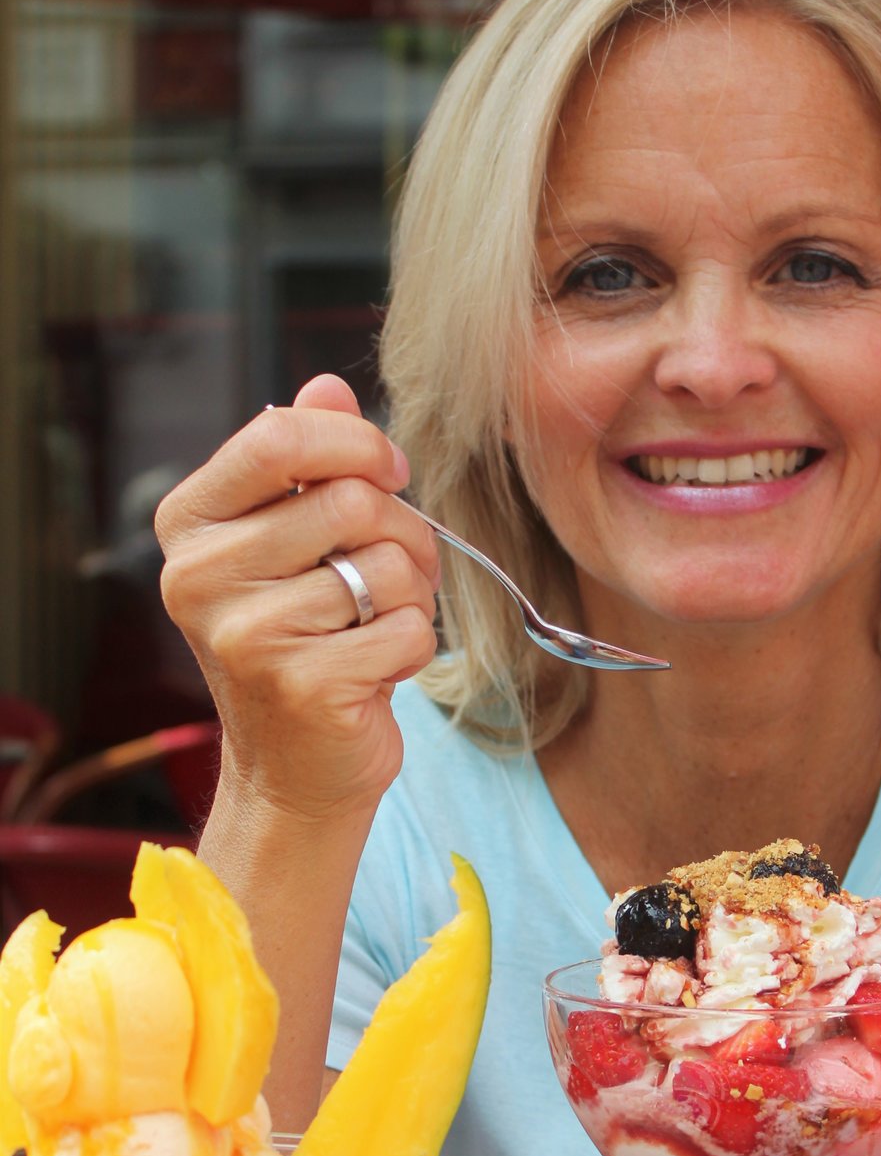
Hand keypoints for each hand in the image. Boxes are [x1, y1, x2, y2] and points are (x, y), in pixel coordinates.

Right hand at [156, 375, 441, 824]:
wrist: (293, 769)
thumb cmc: (303, 641)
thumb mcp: (294, 545)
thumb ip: (307, 465)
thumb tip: (326, 386)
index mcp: (191, 524)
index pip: (279, 438)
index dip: (357, 444)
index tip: (390, 472)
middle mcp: (201, 576)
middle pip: (351, 501)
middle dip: (403, 532)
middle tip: (397, 571)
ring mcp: (246, 635)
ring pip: (389, 566)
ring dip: (411, 595)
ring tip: (378, 623)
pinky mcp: (302, 685)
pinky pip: (408, 629)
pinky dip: (413, 646)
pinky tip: (376, 670)